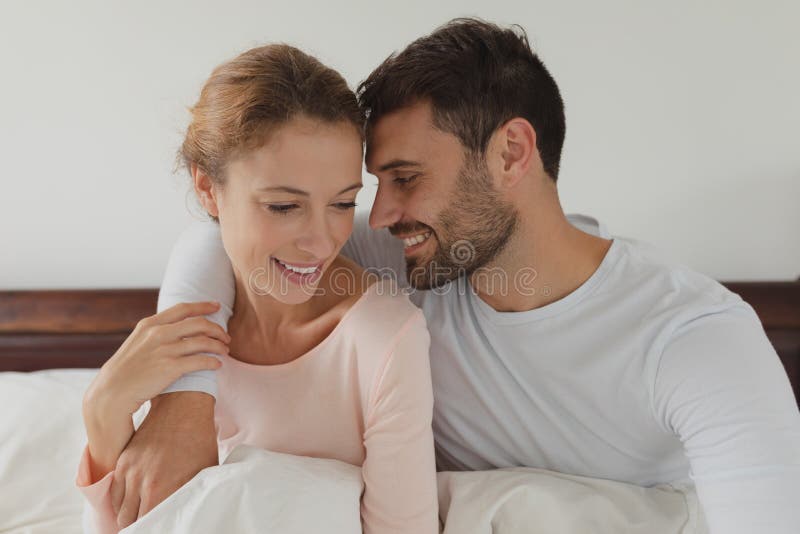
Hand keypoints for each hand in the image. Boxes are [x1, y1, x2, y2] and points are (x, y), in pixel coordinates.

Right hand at [82, 301, 228, 482]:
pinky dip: (213, 362)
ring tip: (225, 351)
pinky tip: (217, 365)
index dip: (203, 306)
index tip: (217, 306)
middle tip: (226, 337)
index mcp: (150, 324)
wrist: (112, 393)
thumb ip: (155, 333)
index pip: (183, 309)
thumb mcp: (137, 343)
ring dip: (219, 346)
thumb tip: (177, 328)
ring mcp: (164, 350)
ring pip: (203, 342)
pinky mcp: (170, 368)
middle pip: (199, 324)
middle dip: (217, 329)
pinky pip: (201, 361)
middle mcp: (158, 333)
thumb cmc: (127, 371)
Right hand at [111, 392, 218, 528]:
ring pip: (120, 509)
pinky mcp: (122, 461)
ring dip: (129, 514)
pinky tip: (133, 501)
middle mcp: (141, 483)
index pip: (150, 523)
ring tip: (141, 514)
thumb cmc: (199, 439)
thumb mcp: (204, 471)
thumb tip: (187, 510)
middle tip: (152, 523)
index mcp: (162, 489)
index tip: (161, 526)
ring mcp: (129, 472)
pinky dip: (120, 500)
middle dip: (140, 524)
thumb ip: (191, 495)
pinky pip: (113, 491)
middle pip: (130, 520)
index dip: (155, 527)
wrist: (183, 407)